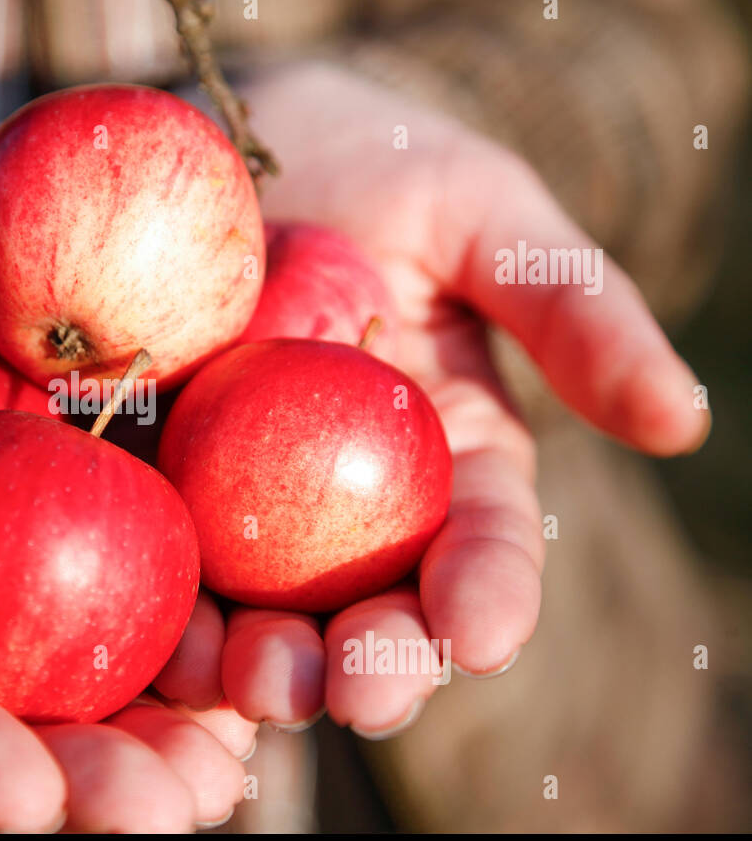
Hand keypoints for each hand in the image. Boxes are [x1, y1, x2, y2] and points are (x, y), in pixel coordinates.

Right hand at [0, 191, 255, 832]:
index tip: (23, 796)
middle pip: (5, 721)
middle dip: (91, 778)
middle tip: (175, 810)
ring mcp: (3, 572)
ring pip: (92, 668)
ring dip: (173, 720)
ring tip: (239, 761)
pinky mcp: (75, 502)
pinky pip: (143, 562)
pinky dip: (203, 606)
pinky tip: (267, 638)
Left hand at [211, 64, 707, 736]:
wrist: (235, 144)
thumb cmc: (379, 165)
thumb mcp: (483, 214)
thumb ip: (573, 308)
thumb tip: (680, 421)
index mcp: (450, 456)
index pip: (484, 544)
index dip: (488, 594)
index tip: (479, 632)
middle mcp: (356, 502)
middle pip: (377, 604)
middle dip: (378, 663)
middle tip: (359, 696)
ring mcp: (251, 502)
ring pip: (270, 610)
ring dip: (267, 666)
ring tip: (260, 685)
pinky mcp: (164, 484)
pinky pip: (168, 559)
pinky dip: (167, 609)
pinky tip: (160, 640)